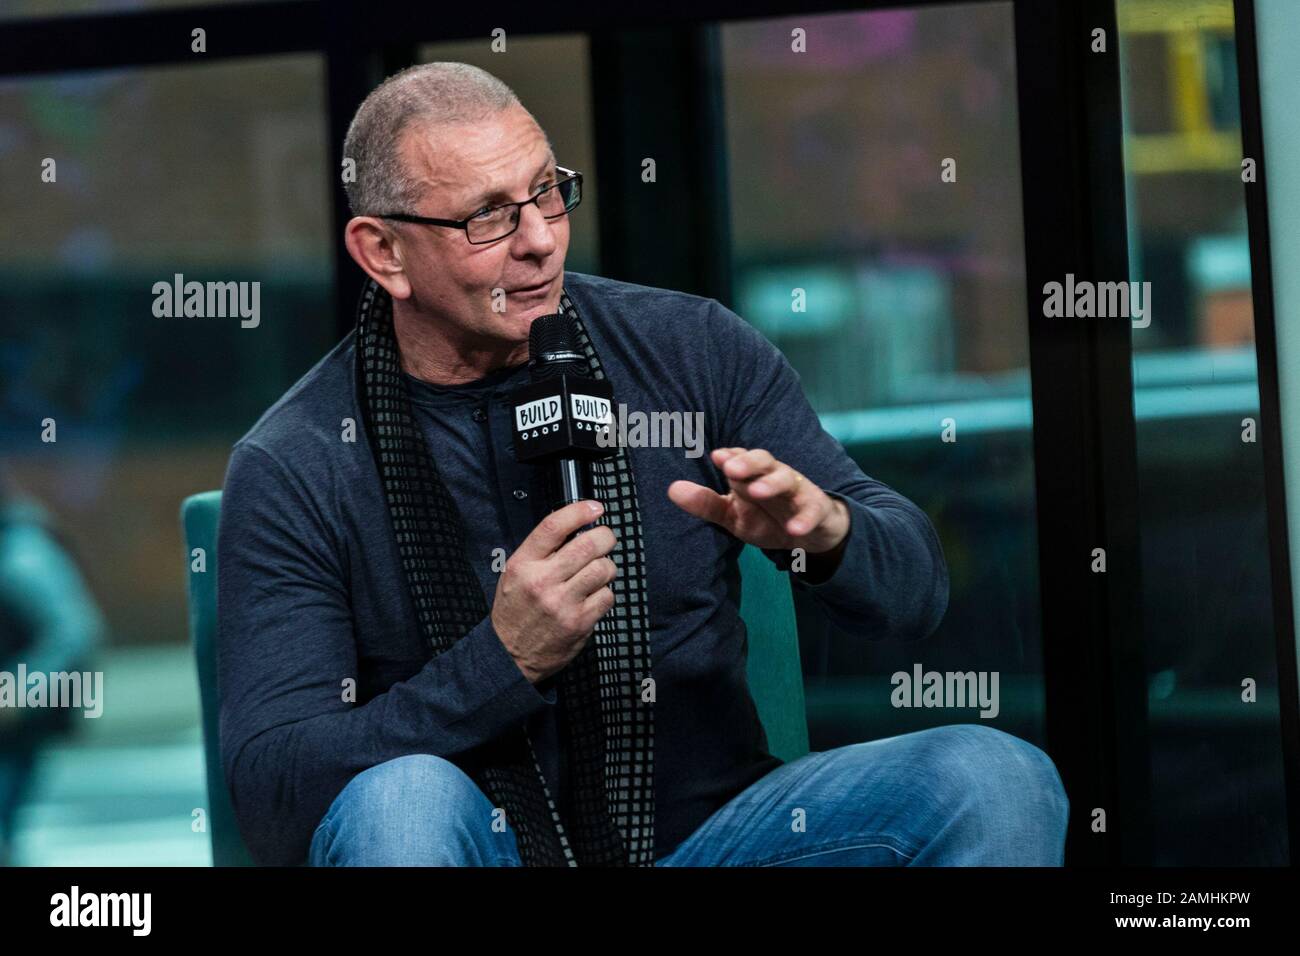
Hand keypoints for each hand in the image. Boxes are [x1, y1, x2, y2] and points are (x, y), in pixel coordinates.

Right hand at [491, 499, 618, 683]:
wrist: (509, 655)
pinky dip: (605, 593)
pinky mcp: (579, 622)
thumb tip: (577, 528)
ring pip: (603, 569)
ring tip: (598, 571)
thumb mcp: (515, 574)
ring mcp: (562, 603)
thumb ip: (541, 552)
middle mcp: (542, 581)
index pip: (554, 527)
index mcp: (523, 564)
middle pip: (588, 545)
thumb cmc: (515, 610)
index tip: (595, 508)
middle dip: (605, 537)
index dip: (579, 511)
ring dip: (607, 566)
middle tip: (606, 539)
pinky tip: (593, 596)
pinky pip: (607, 596)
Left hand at [667, 447, 849, 555]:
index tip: (717, 456)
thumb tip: (671, 489)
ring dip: (772, 484)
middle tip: (731, 469)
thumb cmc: (766, 518)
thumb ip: (705, 504)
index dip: (730, 456)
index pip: (740, 458)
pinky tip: (795, 529)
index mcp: (751, 474)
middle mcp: (774, 476)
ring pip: (786, 480)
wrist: (809, 533)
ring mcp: (796, 491)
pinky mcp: (816, 509)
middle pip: (763, 460)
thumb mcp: (733, 516)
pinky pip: (812, 510)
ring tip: (757, 491)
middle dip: (748, 462)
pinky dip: (804, 518)